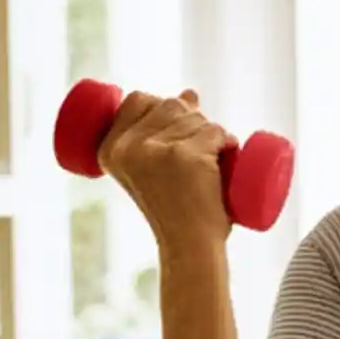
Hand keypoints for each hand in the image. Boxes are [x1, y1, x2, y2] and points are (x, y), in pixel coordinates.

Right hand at [97, 89, 236, 248]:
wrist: (189, 246)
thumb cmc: (176, 210)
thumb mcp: (156, 170)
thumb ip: (163, 132)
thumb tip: (190, 93)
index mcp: (109, 150)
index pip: (138, 99)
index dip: (165, 105)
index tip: (180, 131)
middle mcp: (128, 148)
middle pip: (171, 104)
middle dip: (195, 118)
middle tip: (201, 153)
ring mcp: (157, 151)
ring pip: (197, 116)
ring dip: (214, 133)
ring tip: (212, 164)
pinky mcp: (187, 157)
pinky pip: (217, 132)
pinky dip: (229, 142)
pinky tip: (228, 157)